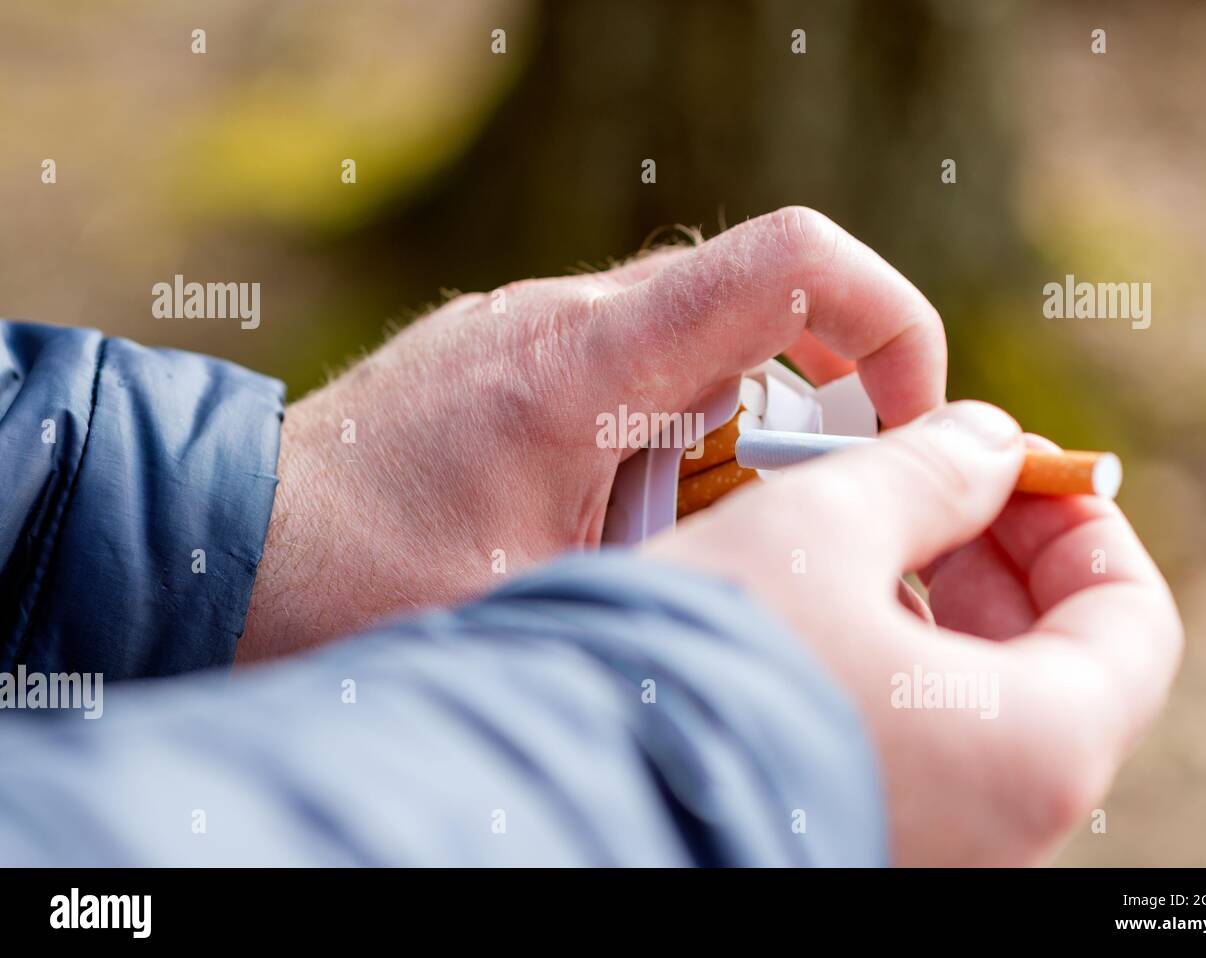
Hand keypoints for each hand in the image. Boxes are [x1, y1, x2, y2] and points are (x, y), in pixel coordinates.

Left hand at [240, 207, 946, 659]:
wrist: (220, 537)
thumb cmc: (352, 581)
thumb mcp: (537, 612)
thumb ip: (669, 591)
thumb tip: (783, 622)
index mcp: (586, 366)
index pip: (791, 260)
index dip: (889, 323)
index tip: (908, 424)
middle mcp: (568, 318)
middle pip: (765, 308)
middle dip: (824, 413)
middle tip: (806, 525)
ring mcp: (537, 328)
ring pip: (703, 344)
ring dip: (743, 437)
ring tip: (693, 540)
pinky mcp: (514, 355)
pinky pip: (638, 367)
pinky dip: (677, 433)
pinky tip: (626, 524)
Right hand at [645, 402, 1183, 864]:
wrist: (577, 787)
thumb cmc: (707, 662)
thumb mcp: (822, 528)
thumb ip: (926, 471)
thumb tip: (983, 440)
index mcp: (1035, 748)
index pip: (1131, 618)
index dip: (1079, 518)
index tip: (1014, 459)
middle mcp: (1002, 824)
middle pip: (1060, 663)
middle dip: (1002, 553)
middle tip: (933, 477)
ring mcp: (935, 844)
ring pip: (981, 705)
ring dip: (944, 601)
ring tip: (865, 526)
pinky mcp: (865, 838)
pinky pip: (920, 746)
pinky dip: (899, 663)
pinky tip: (827, 603)